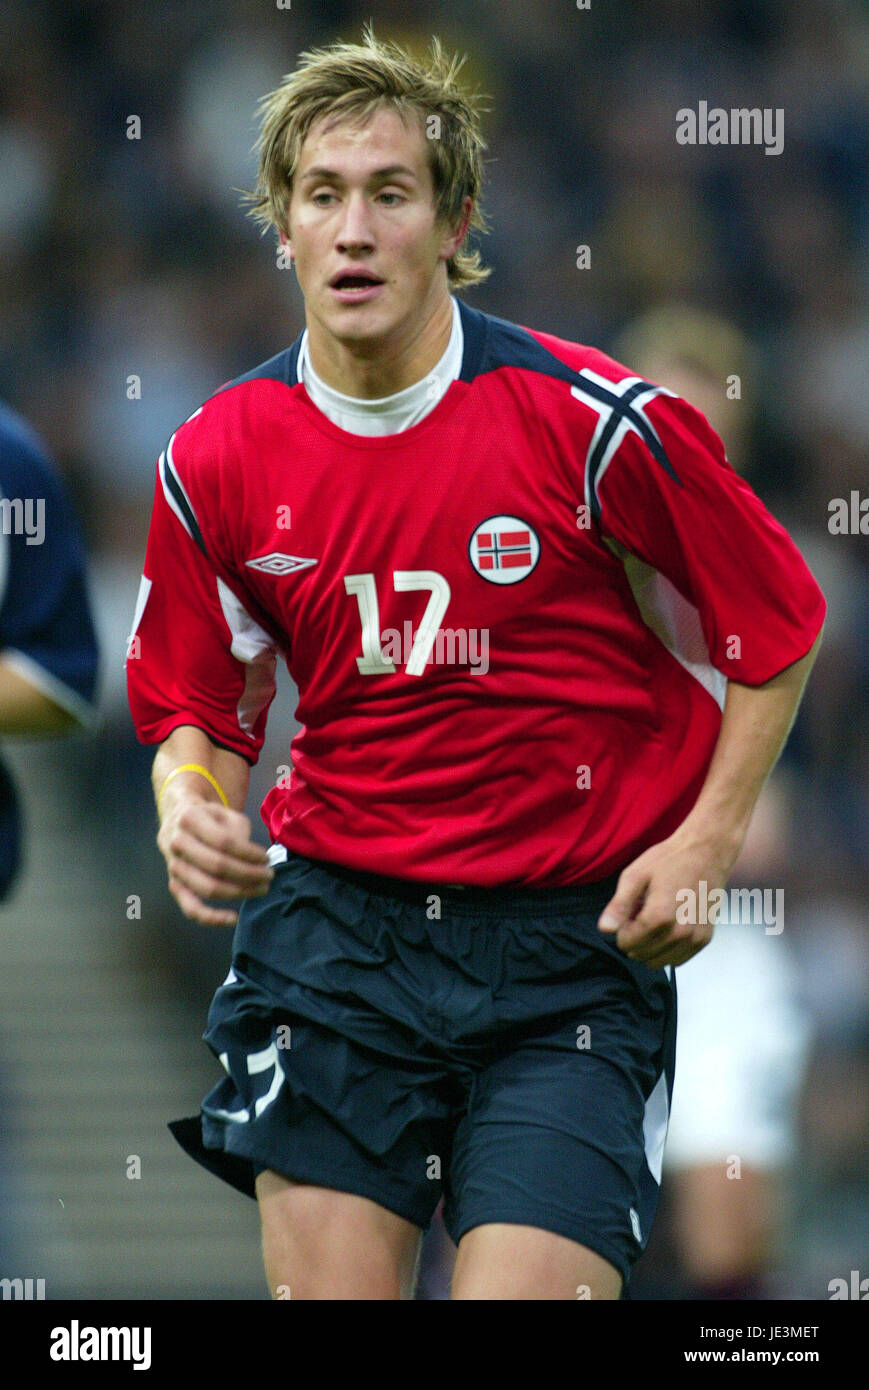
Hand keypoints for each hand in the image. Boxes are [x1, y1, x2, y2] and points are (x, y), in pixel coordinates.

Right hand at [157, 797, 273, 925]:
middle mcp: (177, 843)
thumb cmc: (210, 819)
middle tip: (269, 875)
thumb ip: (238, 832)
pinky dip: (211, 918)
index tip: (266, 858)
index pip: (224, 841)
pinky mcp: (175, 885)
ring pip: (207, 888)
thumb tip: (252, 860)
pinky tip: (233, 918)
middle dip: (249, 874)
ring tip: (261, 888)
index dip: (249, 853)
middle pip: (217, 866)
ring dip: (239, 892)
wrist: (179, 822)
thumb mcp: (226, 814)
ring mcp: (174, 866)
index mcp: (190, 818)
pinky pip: (191, 908)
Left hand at [597, 827, 739, 968]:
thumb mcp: (635, 876)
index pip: (627, 943)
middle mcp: (680, 932)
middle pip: (641, 954)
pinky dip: (668, 949)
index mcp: (660, 917)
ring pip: (659, 962)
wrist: (707, 853)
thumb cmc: (669, 861)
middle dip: (635, 937)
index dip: (622, 928)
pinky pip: (678, 960)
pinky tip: (670, 926)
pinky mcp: (704, 939)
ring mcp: (695, 938)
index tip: (631, 910)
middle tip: (643, 912)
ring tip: (656, 919)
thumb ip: (618, 906)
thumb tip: (605, 930)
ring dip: (651, 946)